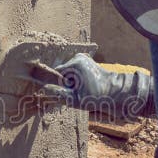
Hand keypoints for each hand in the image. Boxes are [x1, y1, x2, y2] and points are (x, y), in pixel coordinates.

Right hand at [36, 54, 154, 118]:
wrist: (115, 92)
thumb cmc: (96, 97)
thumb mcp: (75, 99)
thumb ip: (58, 94)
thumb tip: (43, 90)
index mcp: (75, 64)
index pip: (56, 74)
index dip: (59, 85)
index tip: (68, 93)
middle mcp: (78, 57)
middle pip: (61, 72)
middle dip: (65, 83)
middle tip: (77, 92)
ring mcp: (82, 58)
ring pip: (67, 72)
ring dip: (70, 81)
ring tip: (82, 89)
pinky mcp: (86, 61)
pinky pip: (74, 70)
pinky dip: (76, 78)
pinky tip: (84, 84)